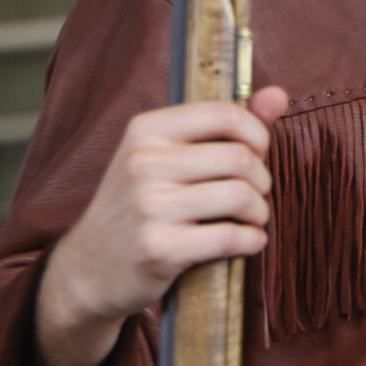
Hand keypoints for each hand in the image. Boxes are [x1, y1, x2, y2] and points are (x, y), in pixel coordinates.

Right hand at [33, 86, 289, 365]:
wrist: (86, 270)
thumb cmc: (139, 204)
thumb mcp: (167, 155)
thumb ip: (225, 124)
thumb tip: (278, 95)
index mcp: (146, 129)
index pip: (226, 114)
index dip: (257, 135)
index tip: (259, 153)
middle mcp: (143, 163)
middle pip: (240, 157)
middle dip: (262, 178)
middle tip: (256, 192)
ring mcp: (148, 207)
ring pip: (239, 196)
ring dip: (259, 211)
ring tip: (252, 217)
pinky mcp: (157, 249)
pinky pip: (229, 237)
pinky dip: (252, 240)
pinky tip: (249, 241)